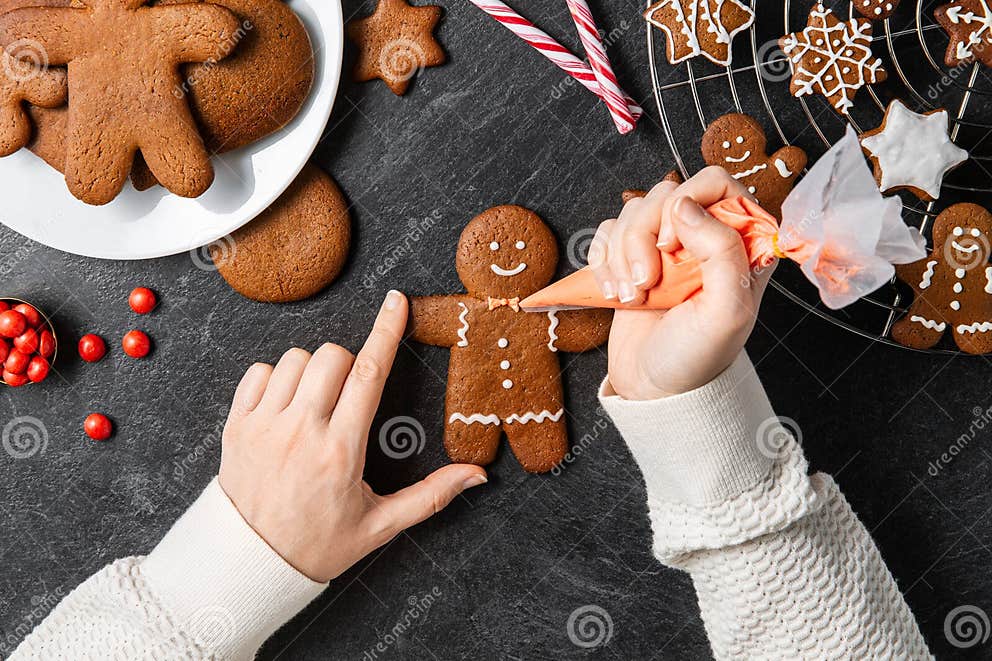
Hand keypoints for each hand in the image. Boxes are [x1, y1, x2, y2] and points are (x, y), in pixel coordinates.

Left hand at [218, 291, 487, 582]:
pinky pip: (258, 372)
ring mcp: (264, 426)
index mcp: (340, 451)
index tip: (396, 302)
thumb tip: (476, 475)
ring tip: (316, 405)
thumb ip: (431, 495)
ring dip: (313, 370)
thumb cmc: (316, 545)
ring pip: (295, 358)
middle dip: (350, 364)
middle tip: (349, 398)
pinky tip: (285, 406)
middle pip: (333, 356)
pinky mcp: (235, 426)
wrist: (249, 565)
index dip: (386, 331)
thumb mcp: (380, 524)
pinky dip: (276, 378)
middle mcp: (300, 431)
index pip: (369, 374)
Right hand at [588, 167, 773, 399]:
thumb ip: (722, 251)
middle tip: (647, 281)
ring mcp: (664, 247)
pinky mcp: (630, 258)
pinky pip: (606, 232)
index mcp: (740, 241)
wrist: (656, 390)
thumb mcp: (728, 311)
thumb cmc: (699, 357)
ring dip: (622, 254)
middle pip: (665, 193)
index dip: (687, 203)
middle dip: (644, 236)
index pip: (715, 182)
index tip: (673, 246)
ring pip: (632, 212)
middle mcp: (703, 237)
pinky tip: (614, 293)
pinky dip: (603, 260)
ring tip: (631, 295)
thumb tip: (685, 205)